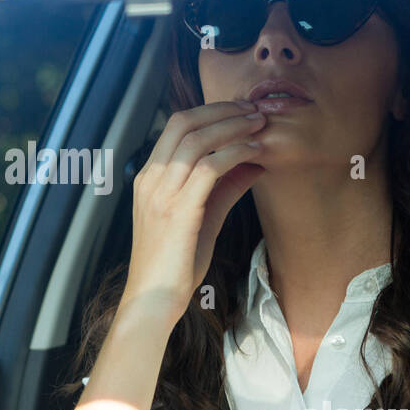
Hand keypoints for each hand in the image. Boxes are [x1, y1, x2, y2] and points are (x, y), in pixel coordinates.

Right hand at [122, 101, 266, 323]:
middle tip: (253, 110)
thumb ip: (225, 188)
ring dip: (232, 126)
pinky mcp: (179, 209)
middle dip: (222, 110)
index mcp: (150, 177)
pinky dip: (235, 153)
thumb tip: (255, 163)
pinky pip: (210, 168)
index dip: (211, 112)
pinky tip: (255, 151)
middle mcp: (151, 179)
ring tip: (259, 124)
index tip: (240, 111)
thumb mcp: (203, 218)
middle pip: (184, 123)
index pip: (177, 127)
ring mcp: (161, 192)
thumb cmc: (175, 264)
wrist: (154, 298)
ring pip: (198, 140)